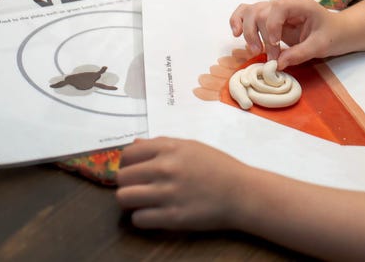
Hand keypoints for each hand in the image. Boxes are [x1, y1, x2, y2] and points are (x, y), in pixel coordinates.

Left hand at [116, 137, 246, 230]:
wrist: (242, 192)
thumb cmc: (219, 167)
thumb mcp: (191, 147)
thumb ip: (162, 145)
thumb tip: (134, 146)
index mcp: (170, 148)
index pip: (128, 155)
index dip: (127, 164)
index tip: (134, 171)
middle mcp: (165, 168)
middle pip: (122, 177)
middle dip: (128, 184)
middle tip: (140, 188)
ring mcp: (167, 193)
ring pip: (124, 198)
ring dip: (131, 201)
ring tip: (143, 202)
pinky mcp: (172, 217)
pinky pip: (138, 219)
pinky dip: (143, 218)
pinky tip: (155, 214)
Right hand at [229, 0, 339, 67]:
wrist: (334, 31)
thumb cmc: (330, 35)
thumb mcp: (320, 46)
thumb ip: (299, 53)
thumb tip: (277, 64)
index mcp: (299, 4)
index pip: (277, 8)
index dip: (272, 26)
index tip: (275, 44)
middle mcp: (284, 2)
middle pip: (260, 12)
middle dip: (261, 37)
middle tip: (270, 57)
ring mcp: (274, 8)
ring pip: (250, 12)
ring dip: (248, 32)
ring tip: (255, 50)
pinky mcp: (268, 17)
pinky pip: (247, 13)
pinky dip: (238, 21)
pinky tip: (235, 34)